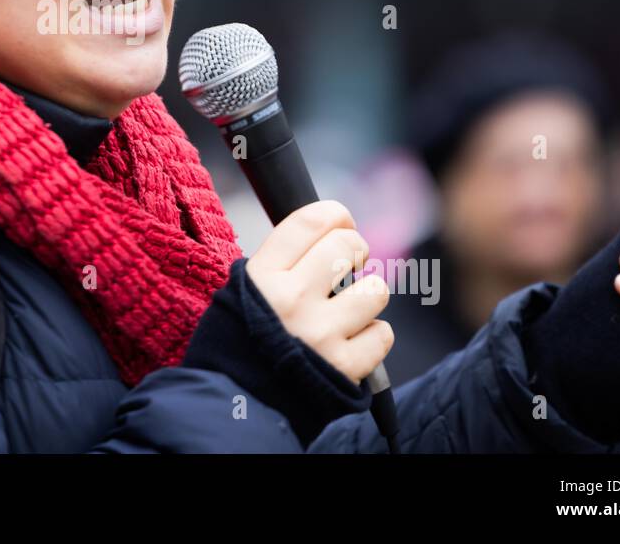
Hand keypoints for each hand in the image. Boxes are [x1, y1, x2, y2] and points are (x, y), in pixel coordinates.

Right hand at [245, 200, 392, 384]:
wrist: (237, 403)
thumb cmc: (242, 339)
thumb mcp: (244, 289)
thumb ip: (280, 261)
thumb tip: (328, 232)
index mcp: (263, 276)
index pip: (311, 221)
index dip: (335, 216)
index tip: (341, 224)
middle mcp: (293, 299)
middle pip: (348, 245)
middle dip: (355, 251)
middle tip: (347, 266)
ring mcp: (321, 333)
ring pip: (376, 289)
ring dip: (367, 296)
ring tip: (347, 309)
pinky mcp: (345, 366)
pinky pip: (382, 333)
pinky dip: (371, 337)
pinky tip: (350, 342)